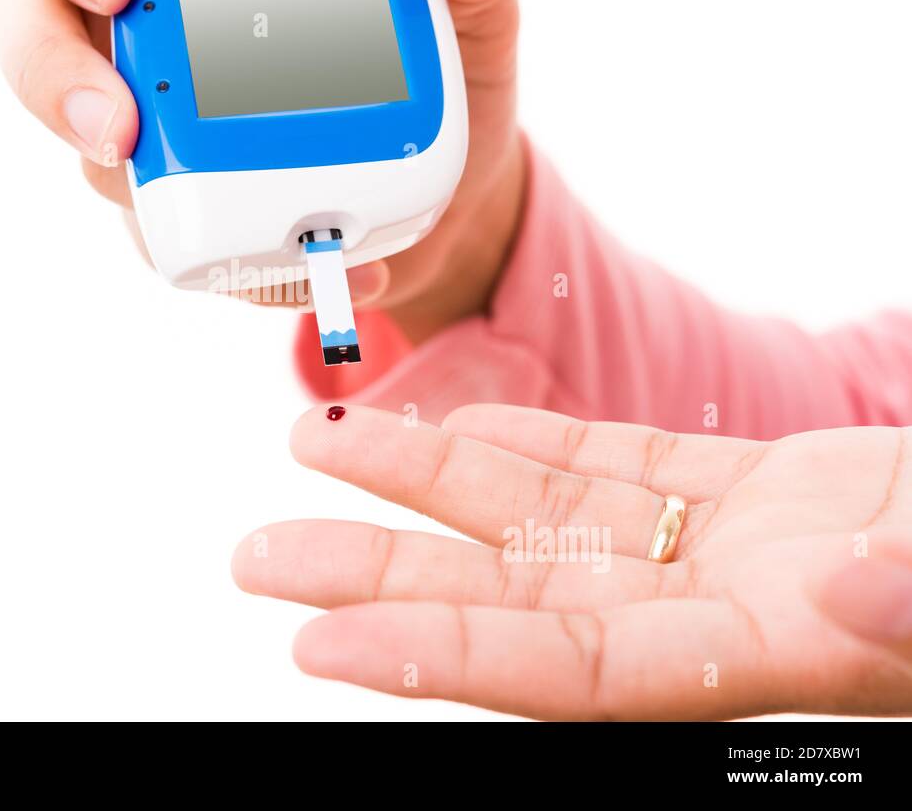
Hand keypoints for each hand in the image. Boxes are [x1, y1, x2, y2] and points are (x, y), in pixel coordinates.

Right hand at [0, 0, 527, 341]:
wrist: (445, 192)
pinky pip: (169, 239)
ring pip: (86, 143)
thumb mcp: (475, 7)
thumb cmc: (440, 69)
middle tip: (113, 122)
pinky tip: (309, 266)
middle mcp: (153, 22)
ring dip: (135, 188)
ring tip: (249, 217)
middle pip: (36, 21)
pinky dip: (236, 264)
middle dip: (49, 68)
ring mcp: (150, 120)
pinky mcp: (173, 206)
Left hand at [233, 404, 911, 718]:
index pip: (571, 674)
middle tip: (255, 559)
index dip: (445, 660)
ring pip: (536, 520)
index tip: (323, 643)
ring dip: (421, 488)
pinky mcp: (733, 497)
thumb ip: (911, 608)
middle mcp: (711, 618)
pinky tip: (431, 428)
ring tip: (311, 452)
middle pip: (513, 600)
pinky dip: (514, 444)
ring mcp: (714, 553)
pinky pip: (600, 469)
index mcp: (761, 665)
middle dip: (382, 578)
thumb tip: (835, 597)